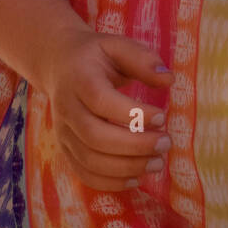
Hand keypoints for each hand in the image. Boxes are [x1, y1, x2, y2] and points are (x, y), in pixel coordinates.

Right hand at [40, 27, 175, 191]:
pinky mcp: (65, 149)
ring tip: (158, 162)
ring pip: (90, 160)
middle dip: (134, 146)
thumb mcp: (117, 45)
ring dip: (127, 167)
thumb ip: (142, 59)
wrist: (59, 64)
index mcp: (79, 78)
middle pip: (95, 136)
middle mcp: (66, 108)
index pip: (102, 101)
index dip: (133, 114)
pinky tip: (136, 177)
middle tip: (166, 143)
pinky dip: (111, 182)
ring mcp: (63, 132)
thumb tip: (169, 78)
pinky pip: (84, 173)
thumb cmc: (95, 55)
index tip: (162, 117)